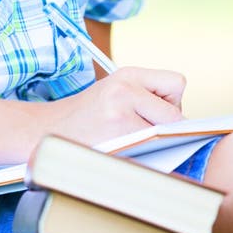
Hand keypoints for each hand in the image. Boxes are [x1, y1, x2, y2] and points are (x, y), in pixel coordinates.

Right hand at [35, 66, 185, 148]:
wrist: (45, 132)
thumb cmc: (87, 117)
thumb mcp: (115, 91)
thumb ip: (147, 98)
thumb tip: (187, 124)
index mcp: (128, 74)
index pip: (177, 83)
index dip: (173, 102)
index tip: (158, 114)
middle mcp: (125, 89)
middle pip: (176, 113)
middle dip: (167, 126)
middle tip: (141, 131)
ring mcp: (119, 115)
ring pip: (165, 136)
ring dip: (155, 144)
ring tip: (128, 141)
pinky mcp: (114, 140)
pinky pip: (149, 153)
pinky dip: (144, 158)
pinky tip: (124, 153)